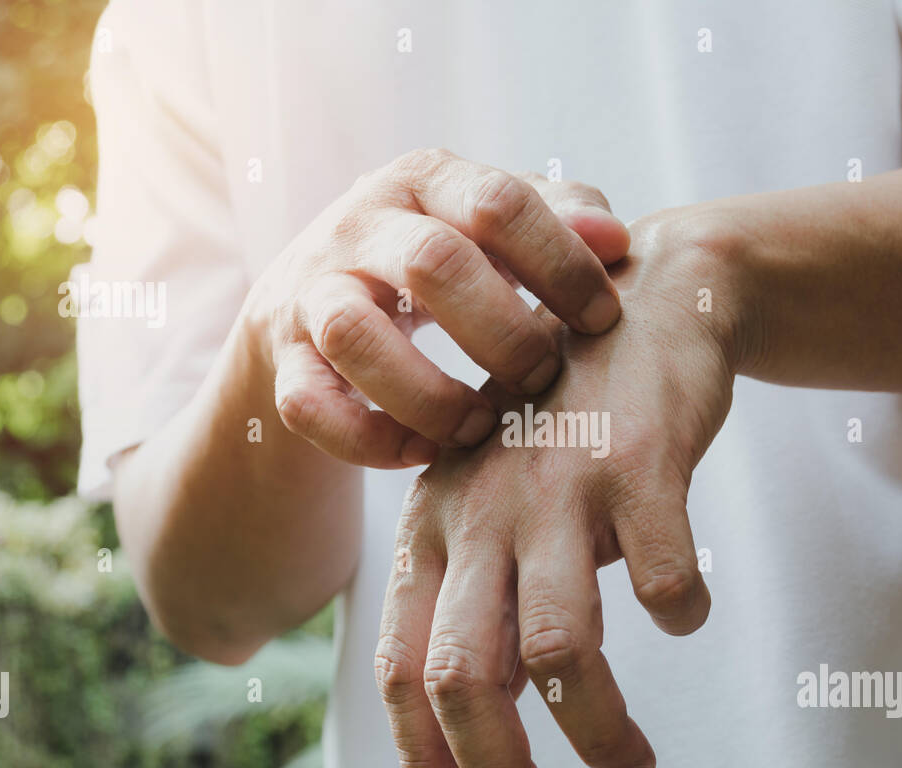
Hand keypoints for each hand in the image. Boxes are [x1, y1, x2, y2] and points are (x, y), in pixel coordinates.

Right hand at [242, 148, 630, 467]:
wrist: (313, 297)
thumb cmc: (440, 261)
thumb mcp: (493, 224)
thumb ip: (560, 218)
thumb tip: (617, 240)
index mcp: (426, 181)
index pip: (498, 203)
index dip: (561, 263)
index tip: (603, 320)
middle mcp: (361, 226)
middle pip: (432, 264)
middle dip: (504, 333)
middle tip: (543, 378)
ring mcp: (313, 292)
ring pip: (356, 336)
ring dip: (431, 396)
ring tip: (481, 427)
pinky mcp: (284, 360)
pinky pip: (310, 405)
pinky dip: (368, 440)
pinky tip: (423, 453)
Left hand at [374, 205, 748, 767]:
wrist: (642, 302)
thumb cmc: (566, 423)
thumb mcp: (496, 498)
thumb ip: (483, 590)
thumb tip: (494, 713)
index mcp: (436, 524)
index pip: (401, 663)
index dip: (422, 756)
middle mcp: (482, 510)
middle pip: (466, 677)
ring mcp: (559, 487)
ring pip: (562, 651)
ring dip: (600, 732)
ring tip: (632, 765)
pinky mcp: (639, 465)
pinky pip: (663, 582)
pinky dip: (682, 616)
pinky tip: (691, 612)